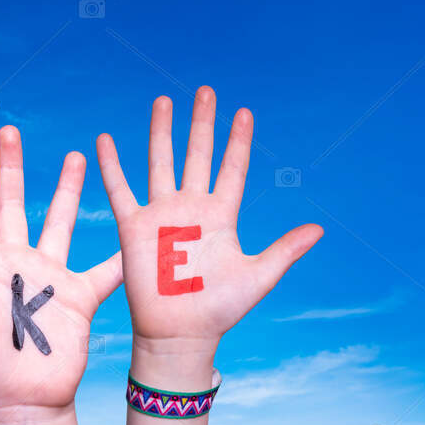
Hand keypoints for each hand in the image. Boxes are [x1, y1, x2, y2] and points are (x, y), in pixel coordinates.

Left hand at [0, 127, 121, 410]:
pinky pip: (108, 268)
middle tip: (9, 130)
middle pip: (11, 203)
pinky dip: (124, 251)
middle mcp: (12, 263)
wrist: (17, 403)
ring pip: (60, 221)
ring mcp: (46, 278)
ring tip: (77, 155)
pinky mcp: (78, 298)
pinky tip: (139, 227)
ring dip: (68, 190)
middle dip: (10, 167)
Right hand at [95, 87, 322, 364]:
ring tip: (163, 100)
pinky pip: (119, 190)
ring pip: (160, 162)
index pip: (231, 168)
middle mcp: (191, 209)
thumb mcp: (259, 276)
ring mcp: (161, 215)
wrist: (180, 334)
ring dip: (161, 131)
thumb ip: (285, 249)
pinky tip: (104, 140)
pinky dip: (111, 165)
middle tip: (205, 91)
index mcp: (221, 216)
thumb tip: (320, 229)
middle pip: (197, 155)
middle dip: (201, 123)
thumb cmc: (220, 310)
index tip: (244, 113)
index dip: (237, 142)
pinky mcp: (133, 227)